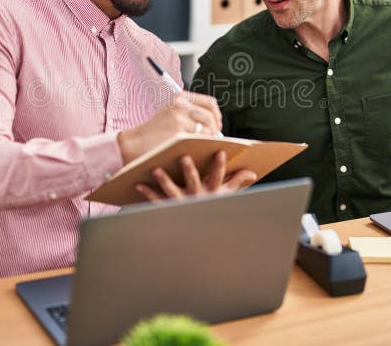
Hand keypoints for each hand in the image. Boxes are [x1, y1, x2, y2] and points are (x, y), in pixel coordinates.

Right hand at [117, 91, 222, 163]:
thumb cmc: (154, 133)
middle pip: (211, 116)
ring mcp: (180, 117)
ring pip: (208, 129)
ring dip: (209, 139)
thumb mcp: (171, 114)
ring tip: (202, 145)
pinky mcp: (179, 131)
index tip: (216, 125)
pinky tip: (197, 150)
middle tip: (212, 139)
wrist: (135, 144)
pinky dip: (202, 146)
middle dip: (215, 130)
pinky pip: (201, 140)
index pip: (210, 103)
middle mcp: (180, 103)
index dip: (217, 116)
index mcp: (180, 97)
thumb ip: (190, 113)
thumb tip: (215, 123)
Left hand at [135, 151, 256, 201]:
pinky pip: (158, 201)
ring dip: (164, 180)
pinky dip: (148, 193)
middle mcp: (198, 197)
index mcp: (212, 192)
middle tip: (184, 157)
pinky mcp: (170, 209)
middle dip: (189, 170)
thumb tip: (252, 173)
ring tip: (155, 169)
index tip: (219, 152)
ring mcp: (183, 203)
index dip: (219, 166)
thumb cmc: (213, 210)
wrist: (200, 238)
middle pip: (194, 182)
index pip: (218, 177)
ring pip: (172, 191)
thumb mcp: (226, 197)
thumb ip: (237, 182)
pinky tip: (138, 185)